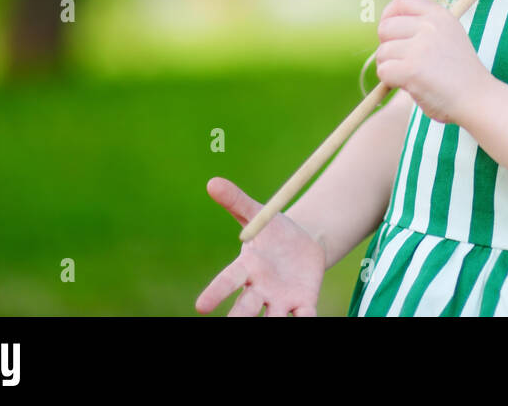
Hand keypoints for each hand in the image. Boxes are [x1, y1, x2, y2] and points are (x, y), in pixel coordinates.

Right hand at [195, 177, 325, 316]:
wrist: (303, 246)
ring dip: (272, 323)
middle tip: (233, 325)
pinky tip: (306, 322)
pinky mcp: (303, 304)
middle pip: (245, 308)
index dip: (215, 293)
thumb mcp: (258, 214)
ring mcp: (280, 300)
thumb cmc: (274, 232)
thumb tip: (212, 182)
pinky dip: (305, 321)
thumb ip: (236, 201)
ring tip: (272, 325)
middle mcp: (259, 289)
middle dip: (239, 318)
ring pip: (272, 319)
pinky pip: (303, 317)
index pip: (227, 281)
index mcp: (247, 268)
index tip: (200, 307)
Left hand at [375, 0, 487, 125]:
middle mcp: (430, 26)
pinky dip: (390, 81)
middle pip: (385, 27)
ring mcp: (420, 47)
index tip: (391, 33)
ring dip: (389, 67)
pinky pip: (383, 71)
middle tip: (401, 61)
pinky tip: (408, 85)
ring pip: (382, 52)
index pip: (401, 1)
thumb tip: (386, 27)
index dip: (388, 15)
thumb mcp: (449, 36)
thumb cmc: (461, 73)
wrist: (478, 98)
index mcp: (439, 15)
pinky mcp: (412, 69)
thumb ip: (424, 27)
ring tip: (409, 76)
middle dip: (387, 46)